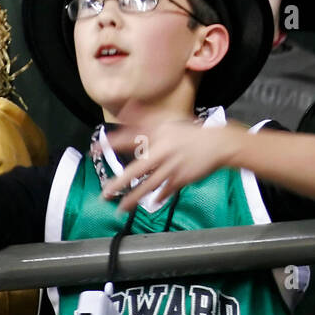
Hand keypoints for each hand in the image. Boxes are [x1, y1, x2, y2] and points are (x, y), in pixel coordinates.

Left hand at [103, 120, 241, 211]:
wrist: (220, 144)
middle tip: (105, 194)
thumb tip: (126, 107)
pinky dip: (160, 197)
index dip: (111, 143)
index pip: (131, 138)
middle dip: (121, 183)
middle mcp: (163, 151)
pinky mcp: (182, 179)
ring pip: (150, 185)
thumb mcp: (169, 122)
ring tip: (121, 208)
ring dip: (134, 198)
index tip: (93, 150)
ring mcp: (172, 167)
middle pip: (138, 169)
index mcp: (159, 135)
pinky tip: (153, 203)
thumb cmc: (192, 133)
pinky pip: (167, 190)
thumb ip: (146, 118)